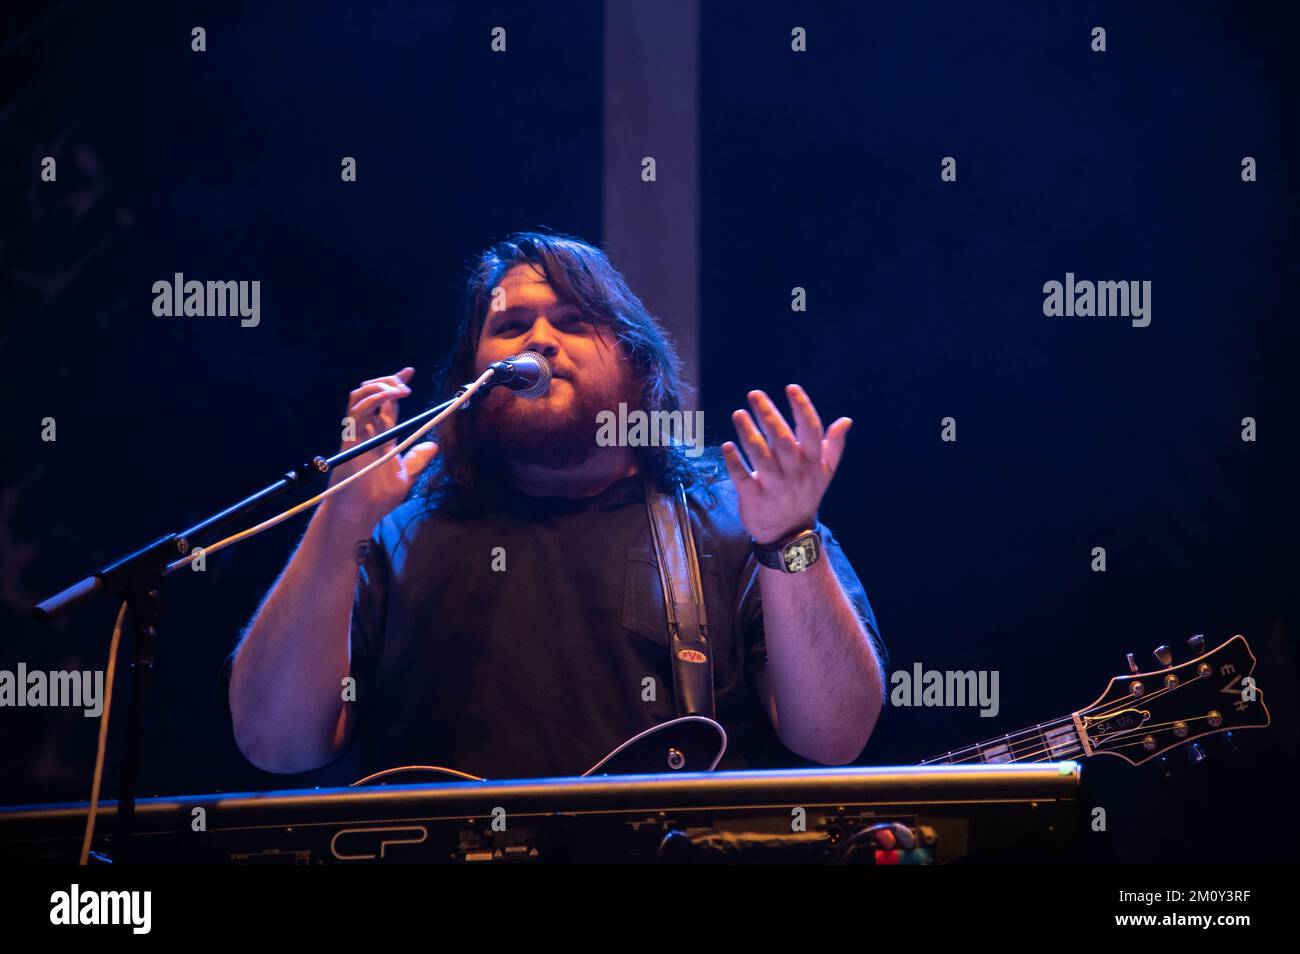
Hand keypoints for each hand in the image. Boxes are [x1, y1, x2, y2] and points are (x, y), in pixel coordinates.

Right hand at [323, 367, 439, 525]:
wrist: (360, 514)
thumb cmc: (377, 499)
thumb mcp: (405, 476)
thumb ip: (417, 459)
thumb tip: (434, 446)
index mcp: (381, 435)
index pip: (386, 402)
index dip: (395, 384)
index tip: (409, 372)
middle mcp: (367, 430)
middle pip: (372, 392)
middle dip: (388, 380)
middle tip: (406, 381)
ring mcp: (357, 432)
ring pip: (360, 395)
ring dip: (381, 386)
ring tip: (399, 389)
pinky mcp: (350, 438)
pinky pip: (357, 410)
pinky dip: (373, 398)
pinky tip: (390, 397)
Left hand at [721, 384, 851, 545]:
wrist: (790, 534)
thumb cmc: (806, 495)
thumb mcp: (824, 472)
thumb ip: (833, 445)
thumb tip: (846, 420)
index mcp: (812, 462)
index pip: (810, 430)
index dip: (802, 408)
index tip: (791, 388)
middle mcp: (795, 472)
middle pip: (781, 439)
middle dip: (768, 414)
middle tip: (754, 394)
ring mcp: (774, 486)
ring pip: (761, 456)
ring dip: (748, 434)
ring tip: (738, 414)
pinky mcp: (755, 498)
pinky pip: (743, 478)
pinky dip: (734, 463)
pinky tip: (726, 446)